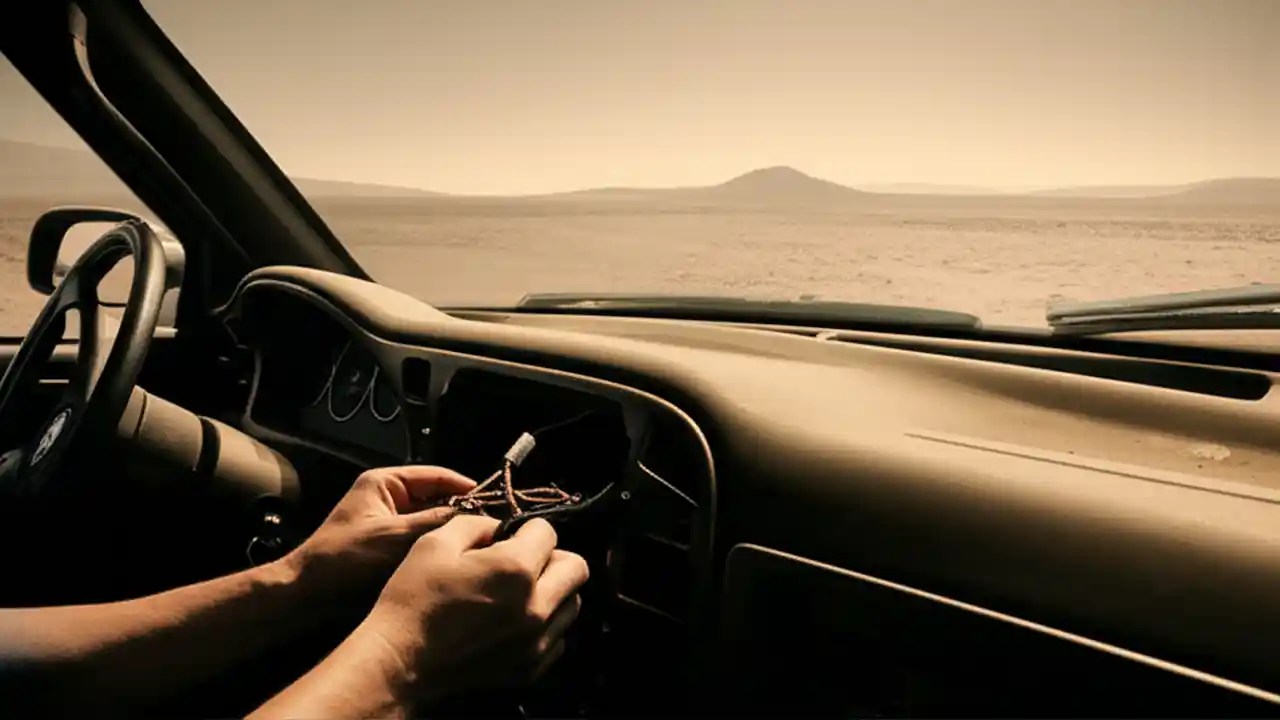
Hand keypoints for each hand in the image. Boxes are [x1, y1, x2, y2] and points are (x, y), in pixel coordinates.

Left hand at [280, 466, 475, 607]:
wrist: (307, 594)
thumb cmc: (346, 559)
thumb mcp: (396, 537)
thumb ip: (438, 523)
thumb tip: (480, 517)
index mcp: (386, 482)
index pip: (437, 476)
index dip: (468, 488)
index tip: (496, 503)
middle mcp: (389, 496)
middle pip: (437, 497)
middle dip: (462, 511)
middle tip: (494, 527)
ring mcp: (389, 521)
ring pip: (431, 521)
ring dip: (450, 531)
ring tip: (481, 542)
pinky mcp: (389, 544)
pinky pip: (421, 539)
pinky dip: (437, 545)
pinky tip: (458, 558)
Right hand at [358, 515, 589, 704]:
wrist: (400, 662)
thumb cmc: (413, 599)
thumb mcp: (436, 543)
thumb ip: (477, 524)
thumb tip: (500, 527)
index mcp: (515, 570)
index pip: (549, 532)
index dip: (528, 529)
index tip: (511, 536)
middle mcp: (536, 606)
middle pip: (576, 568)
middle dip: (553, 556)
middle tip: (524, 561)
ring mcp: (536, 642)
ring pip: (571, 604)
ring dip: (553, 591)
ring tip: (520, 593)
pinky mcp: (530, 668)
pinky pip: (558, 638)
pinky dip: (545, 626)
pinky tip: (514, 622)